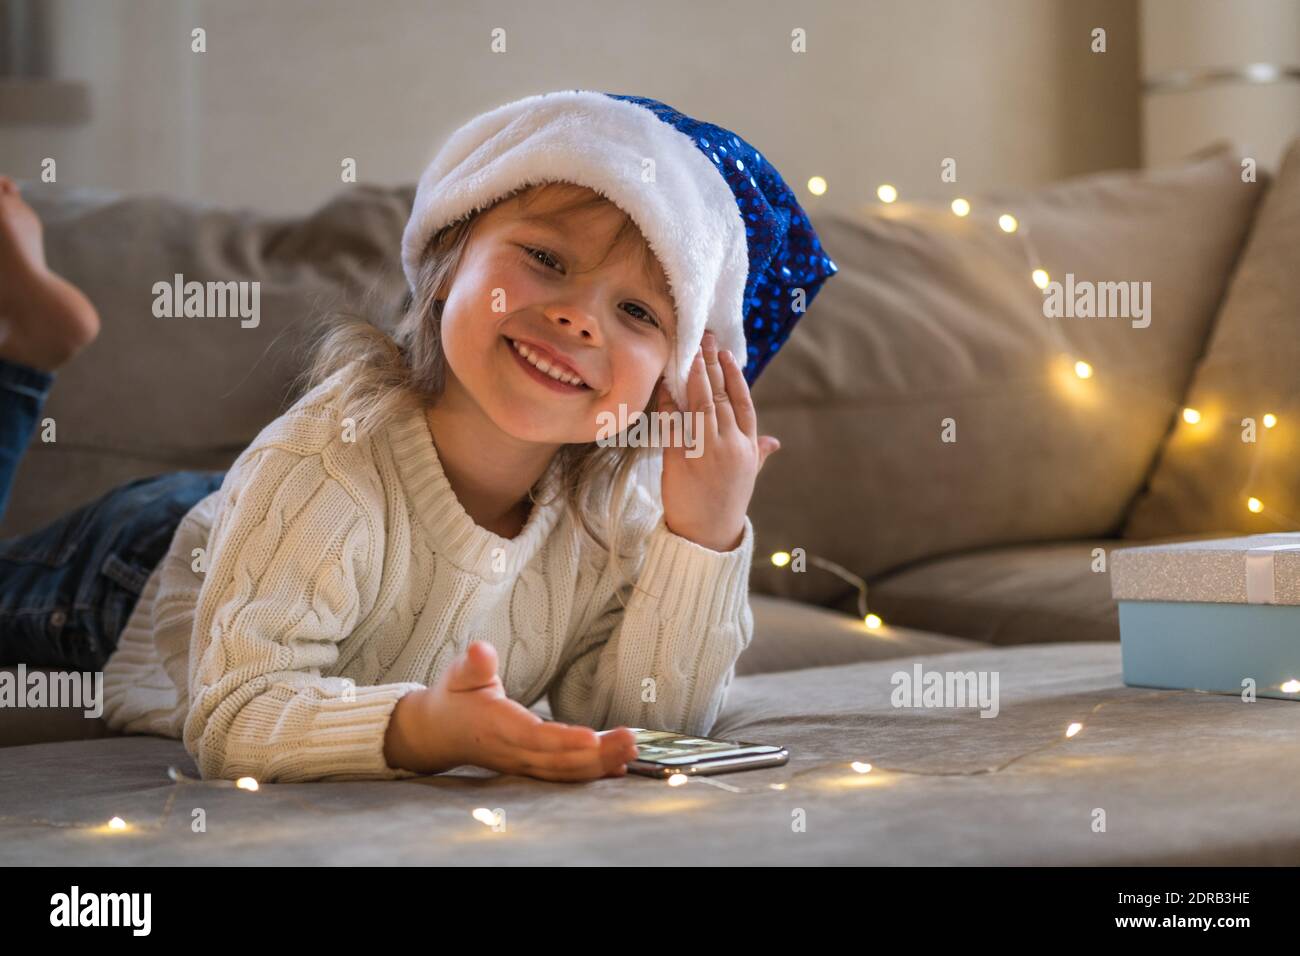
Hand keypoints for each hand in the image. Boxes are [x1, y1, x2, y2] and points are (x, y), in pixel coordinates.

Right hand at [385, 641, 638, 780]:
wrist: (437, 733)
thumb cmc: (454, 697)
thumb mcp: (459, 675)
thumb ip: (474, 664)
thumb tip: (479, 650)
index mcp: (495, 727)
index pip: (533, 737)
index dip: (563, 740)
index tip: (592, 737)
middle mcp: (511, 752)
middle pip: (558, 760)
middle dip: (597, 754)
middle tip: (631, 741)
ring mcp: (522, 765)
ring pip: (564, 772)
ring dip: (601, 764)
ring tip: (631, 750)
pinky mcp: (530, 769)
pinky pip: (563, 776)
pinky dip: (591, 774)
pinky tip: (619, 768)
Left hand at [655, 331, 778, 551]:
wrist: (707, 534)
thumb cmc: (727, 503)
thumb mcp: (748, 476)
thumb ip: (758, 454)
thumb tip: (773, 442)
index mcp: (748, 447)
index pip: (744, 403)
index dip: (736, 376)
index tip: (727, 355)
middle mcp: (730, 446)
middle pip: (723, 397)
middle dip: (712, 366)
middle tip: (704, 340)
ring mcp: (706, 452)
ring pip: (702, 405)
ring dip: (695, 377)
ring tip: (689, 354)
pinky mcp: (681, 459)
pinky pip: (674, 424)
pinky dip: (669, 403)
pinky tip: (665, 386)